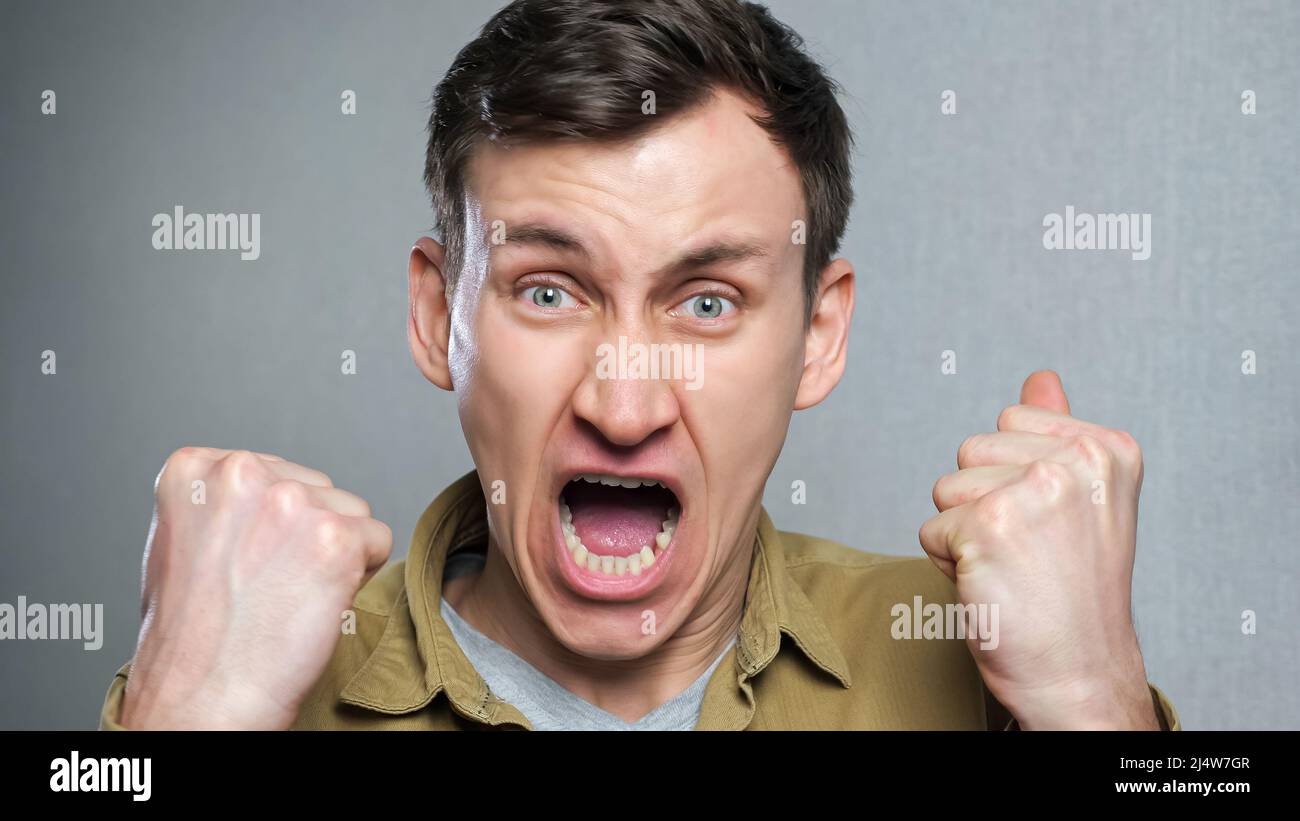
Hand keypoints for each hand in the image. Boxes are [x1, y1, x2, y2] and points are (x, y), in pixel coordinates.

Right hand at [119, 448, 391, 728]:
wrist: (200, 697)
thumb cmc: (189, 638)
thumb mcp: (182, 542)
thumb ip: (227, 504)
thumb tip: (272, 492)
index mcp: (196, 468)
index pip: (275, 473)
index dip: (272, 524)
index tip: (246, 560)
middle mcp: (243, 473)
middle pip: (317, 489)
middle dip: (308, 535)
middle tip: (270, 586)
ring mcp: (291, 503)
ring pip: (352, 513)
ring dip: (336, 554)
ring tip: (289, 596)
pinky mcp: (335, 538)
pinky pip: (378, 542)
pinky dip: (359, 577)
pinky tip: (315, 604)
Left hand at [919, 371, 1158, 728]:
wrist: (1080, 675)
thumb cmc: (1075, 594)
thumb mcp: (1080, 502)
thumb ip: (1056, 433)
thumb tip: (1040, 377)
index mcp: (1108, 447)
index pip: (1011, 421)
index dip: (1013, 478)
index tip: (1054, 526)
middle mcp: (1077, 461)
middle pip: (971, 451)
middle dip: (982, 504)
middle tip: (1030, 555)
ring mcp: (1033, 491)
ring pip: (946, 488)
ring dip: (964, 535)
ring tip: (1013, 570)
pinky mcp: (987, 526)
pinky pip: (931, 529)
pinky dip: (950, 565)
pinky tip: (996, 588)